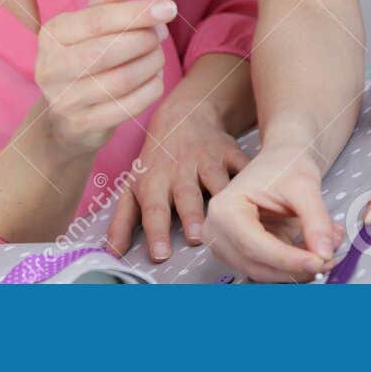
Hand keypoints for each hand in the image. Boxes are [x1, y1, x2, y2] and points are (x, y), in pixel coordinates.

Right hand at [33, 0, 173, 154]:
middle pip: (107, 51)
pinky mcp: (82, 124)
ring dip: (151, 64)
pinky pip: (128, 106)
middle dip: (144, 39)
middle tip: (161, 34)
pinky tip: (155, 79)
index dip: (136, 13)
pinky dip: (150, 90)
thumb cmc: (84, 59)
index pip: (97, 19)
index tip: (169, 8)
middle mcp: (51, 67)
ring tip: (158, 55)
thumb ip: (104, 7)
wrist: (65, 116)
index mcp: (52, 34)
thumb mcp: (87, 28)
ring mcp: (64, 99)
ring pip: (121, 80)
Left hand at [104, 100, 249, 260]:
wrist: (183, 116)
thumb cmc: (157, 160)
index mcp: (154, 182)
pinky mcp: (230, 150)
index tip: (160, 255)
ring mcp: (206, 159)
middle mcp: (179, 170)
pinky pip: (242, 164)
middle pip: (185, 195)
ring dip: (221, 196)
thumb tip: (112, 252)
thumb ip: (122, 220)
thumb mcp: (133, 186)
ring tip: (228, 217)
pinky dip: (251, 176)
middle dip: (190, 215)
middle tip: (195, 236)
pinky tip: (258, 189)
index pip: (153, 209)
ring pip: (215, 179)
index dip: (156, 232)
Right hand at [201, 146, 345, 281]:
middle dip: (296, 268)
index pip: (255, 246)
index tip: (319, 262)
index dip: (288, 259)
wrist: (281, 161)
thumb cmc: (285, 165)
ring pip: (265, 273)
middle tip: (329, 260)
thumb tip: (324, 255)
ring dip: (297, 269)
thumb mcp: (305, 186)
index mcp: (225, 209)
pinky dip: (294, 265)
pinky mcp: (242, 254)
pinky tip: (313, 249)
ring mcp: (227, 246)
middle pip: (257, 266)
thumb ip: (316, 220)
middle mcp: (218, 232)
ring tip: (326, 249)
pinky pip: (270, 270)